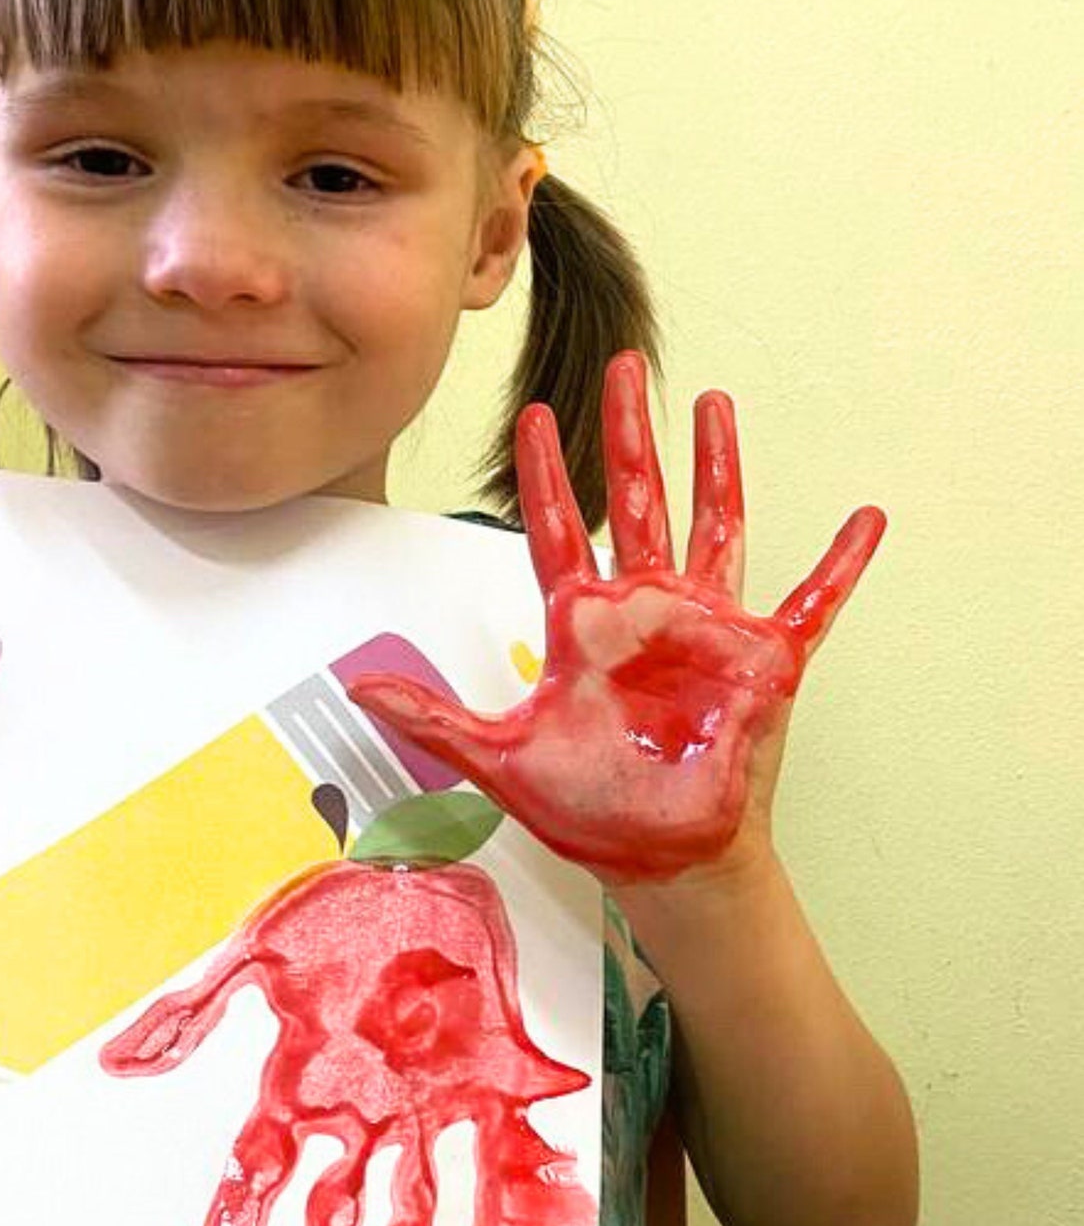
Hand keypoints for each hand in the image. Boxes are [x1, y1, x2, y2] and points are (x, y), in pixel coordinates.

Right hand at [100, 858, 594, 1225]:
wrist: (432, 865)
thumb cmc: (346, 903)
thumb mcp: (264, 952)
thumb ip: (197, 1009)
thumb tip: (121, 1062)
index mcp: (308, 1081)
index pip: (260, 1175)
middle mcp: (365, 1108)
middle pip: (333, 1215)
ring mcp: (428, 1102)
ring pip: (412, 1205)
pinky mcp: (491, 1080)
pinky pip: (500, 1156)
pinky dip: (504, 1207)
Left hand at [344, 350, 885, 885]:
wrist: (662, 858)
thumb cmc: (591, 812)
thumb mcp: (498, 757)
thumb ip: (429, 717)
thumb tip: (357, 686)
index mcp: (584, 625)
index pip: (555, 529)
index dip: (541, 474)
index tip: (530, 417)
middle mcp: (645, 611)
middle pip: (635, 500)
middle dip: (628, 433)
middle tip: (623, 367)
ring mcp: (707, 629)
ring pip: (715, 525)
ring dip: (716, 466)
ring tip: (714, 404)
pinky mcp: (763, 660)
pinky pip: (810, 601)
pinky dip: (840, 564)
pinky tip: (868, 520)